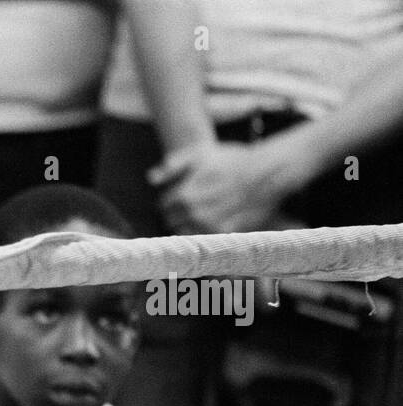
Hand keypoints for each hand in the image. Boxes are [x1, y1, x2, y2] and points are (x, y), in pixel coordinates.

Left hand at [148, 139, 292, 234]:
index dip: (172, 199)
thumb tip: (151, 179)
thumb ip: (171, 166)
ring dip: (191, 224)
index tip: (184, 192)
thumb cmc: (232, 159)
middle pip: (172, 221)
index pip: (164, 206)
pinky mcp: (226, 233)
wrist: (268, 170)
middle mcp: (193, 215)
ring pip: (187, 232)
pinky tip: (217, 219)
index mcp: (183, 197)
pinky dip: (207, 233)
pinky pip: (207, 240)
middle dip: (178, 213)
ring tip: (208, 209)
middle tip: (197, 201)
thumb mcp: (199, 152)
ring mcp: (209, 226)